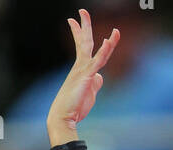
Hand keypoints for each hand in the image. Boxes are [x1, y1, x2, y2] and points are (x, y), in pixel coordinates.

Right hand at [47, 8, 119, 134]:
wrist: (64, 116)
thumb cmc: (74, 107)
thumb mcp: (89, 93)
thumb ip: (95, 82)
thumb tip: (100, 77)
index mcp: (80, 69)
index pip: (81, 47)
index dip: (78, 33)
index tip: (73, 21)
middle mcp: (80, 66)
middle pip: (84, 42)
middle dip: (84, 26)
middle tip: (82, 11)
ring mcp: (83, 70)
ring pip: (92, 48)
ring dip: (96, 34)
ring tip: (96, 20)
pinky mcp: (87, 77)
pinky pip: (98, 61)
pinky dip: (104, 51)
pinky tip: (108, 41)